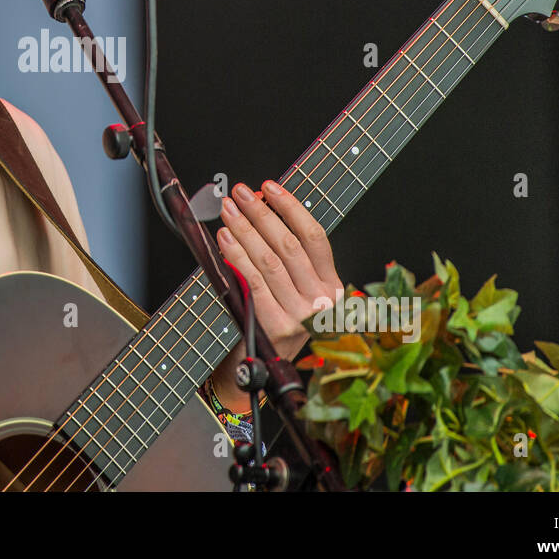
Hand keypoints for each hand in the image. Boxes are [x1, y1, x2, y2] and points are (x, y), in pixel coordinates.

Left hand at [207, 180, 343, 411]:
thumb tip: (260, 208)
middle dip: (261, 213)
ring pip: (269, 260)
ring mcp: (302, 316)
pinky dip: (237, 256)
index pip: (316, 237)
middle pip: (289, 245)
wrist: (261, 370)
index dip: (291, 208)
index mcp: (332, 287)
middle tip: (240, 194)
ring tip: (228, 212)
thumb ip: (286, 257)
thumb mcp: (293, 291)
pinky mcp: (277, 326)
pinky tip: (226, 240)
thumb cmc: (274, 322)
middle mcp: (322, 302)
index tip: (269, 187)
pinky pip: (254, 281)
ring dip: (245, 230)